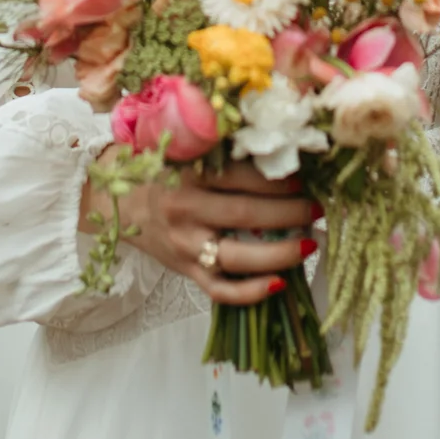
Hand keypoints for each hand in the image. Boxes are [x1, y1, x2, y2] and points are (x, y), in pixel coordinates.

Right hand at [79, 153, 316, 304]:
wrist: (119, 202)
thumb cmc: (162, 169)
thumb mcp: (184, 149)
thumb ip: (220, 147)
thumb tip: (275, 145)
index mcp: (188, 173)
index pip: (241, 176)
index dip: (277, 179)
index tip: (305, 177)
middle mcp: (186, 209)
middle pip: (246, 214)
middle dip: (290, 213)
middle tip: (319, 209)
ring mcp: (186, 245)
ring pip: (237, 257)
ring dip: (279, 254)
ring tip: (310, 244)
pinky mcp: (185, 271)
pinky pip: (219, 290)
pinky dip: (250, 293)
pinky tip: (279, 285)